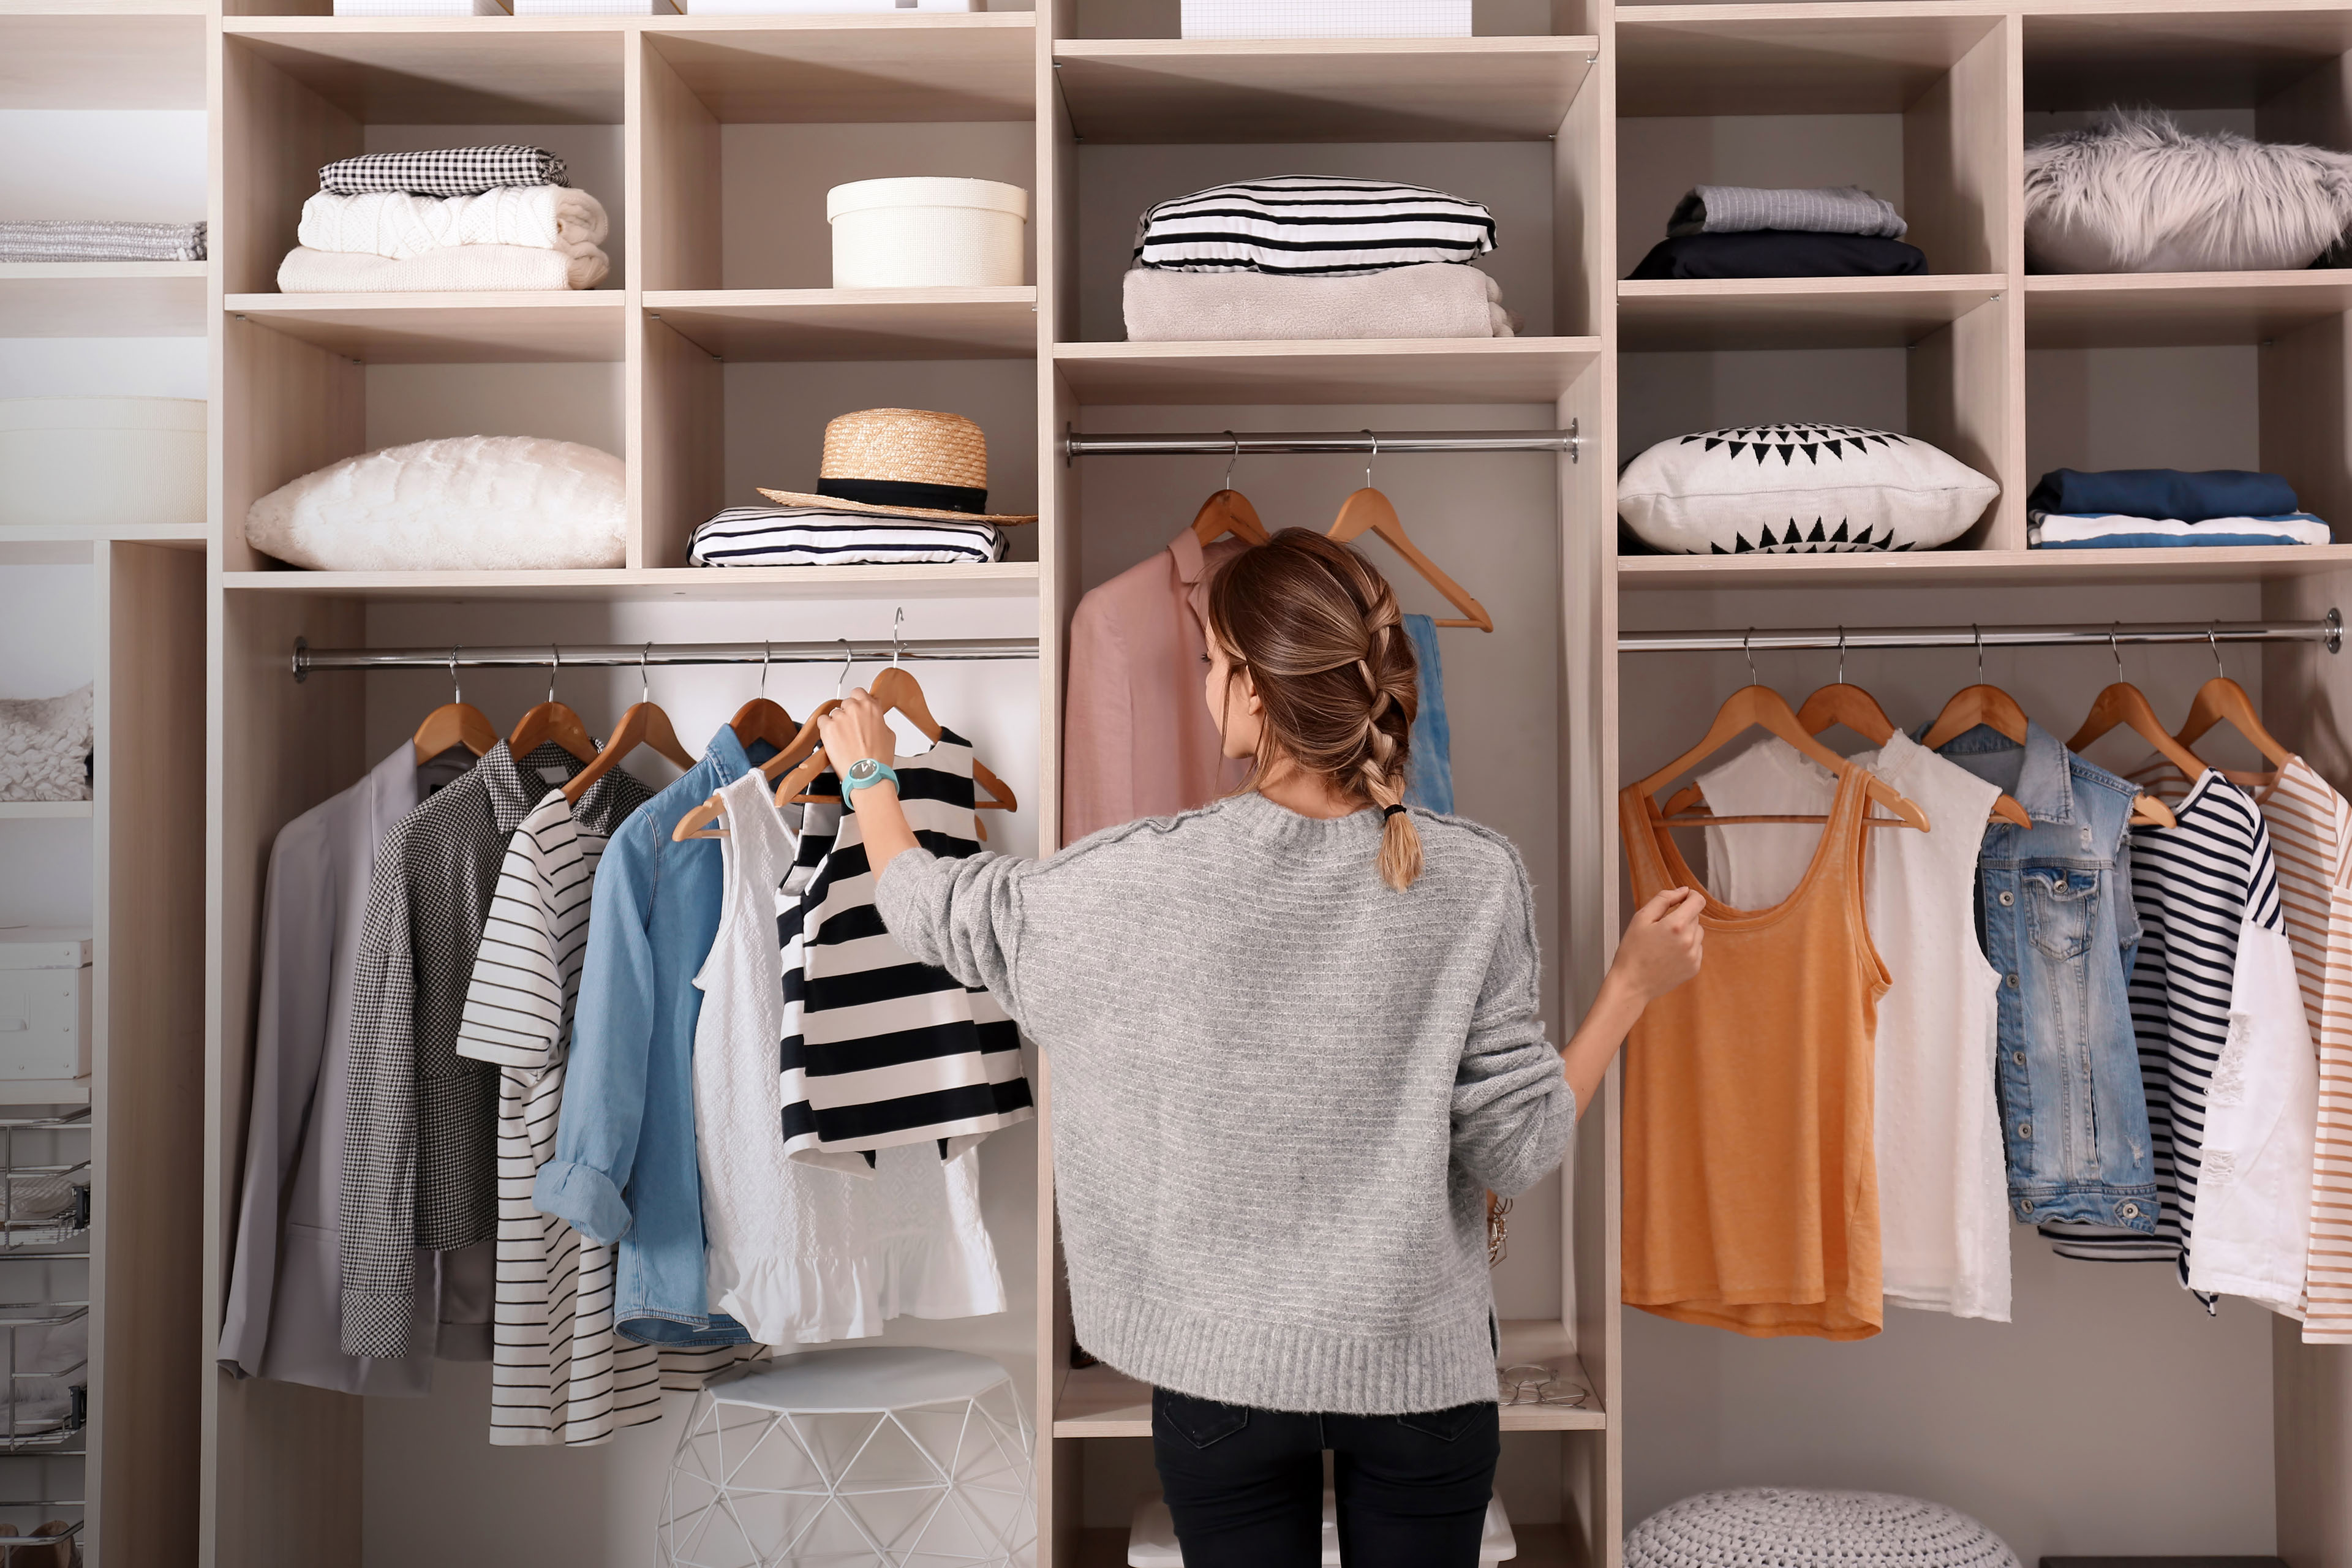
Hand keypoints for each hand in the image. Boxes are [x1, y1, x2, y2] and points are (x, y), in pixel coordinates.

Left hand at [816, 689, 897, 780]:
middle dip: (848, 713)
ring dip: (837, 723)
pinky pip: (822, 721)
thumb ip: (878, 721)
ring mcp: (840, 717)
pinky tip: (833, 738)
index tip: (857, 709)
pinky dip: (825, 729)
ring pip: (834, 713)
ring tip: (843, 738)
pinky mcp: (828, 728)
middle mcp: (855, 709)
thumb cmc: (878, 759)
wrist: (866, 774)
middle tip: (851, 728)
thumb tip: (874, 720)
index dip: (858, 701)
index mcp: (871, 708)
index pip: (859, 693)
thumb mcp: (889, 735)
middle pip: (846, 702)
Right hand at [1609, 886, 1704, 1003]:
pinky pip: (1696, 949)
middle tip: (1660, 928)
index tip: (1682, 898)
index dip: (1690, 896)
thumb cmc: (1632, 952)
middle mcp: (1689, 940)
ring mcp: (1694, 956)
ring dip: (1685, 932)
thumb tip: (1683, 891)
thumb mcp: (1641, 918)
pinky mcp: (1694, 968)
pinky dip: (1686, 948)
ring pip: (1697, 933)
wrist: (1631, 984)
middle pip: (1695, 917)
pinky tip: (1668, 954)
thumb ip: (1663, 899)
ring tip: (1664, 943)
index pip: (1698, 901)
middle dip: (1682, 917)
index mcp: (1676, 925)